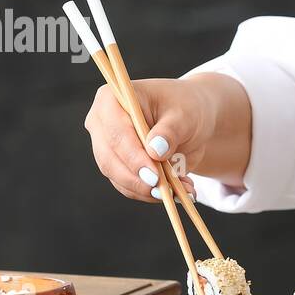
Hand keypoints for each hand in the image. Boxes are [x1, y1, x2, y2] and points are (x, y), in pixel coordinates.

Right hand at [84, 74, 246, 202]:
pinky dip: (152, 194)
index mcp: (111, 99)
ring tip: (181, 192)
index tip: (155, 176)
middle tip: (165, 192)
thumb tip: (155, 150)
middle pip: (110, 159)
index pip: (116, 133)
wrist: (192, 120)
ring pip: (118, 177)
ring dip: (148, 191)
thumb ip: (170, 131)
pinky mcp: (118, 166)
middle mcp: (102, 123)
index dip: (134, 157)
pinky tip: (178, 193)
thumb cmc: (186, 108)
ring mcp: (106, 147)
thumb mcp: (185, 115)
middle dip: (138, 180)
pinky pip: (129, 187)